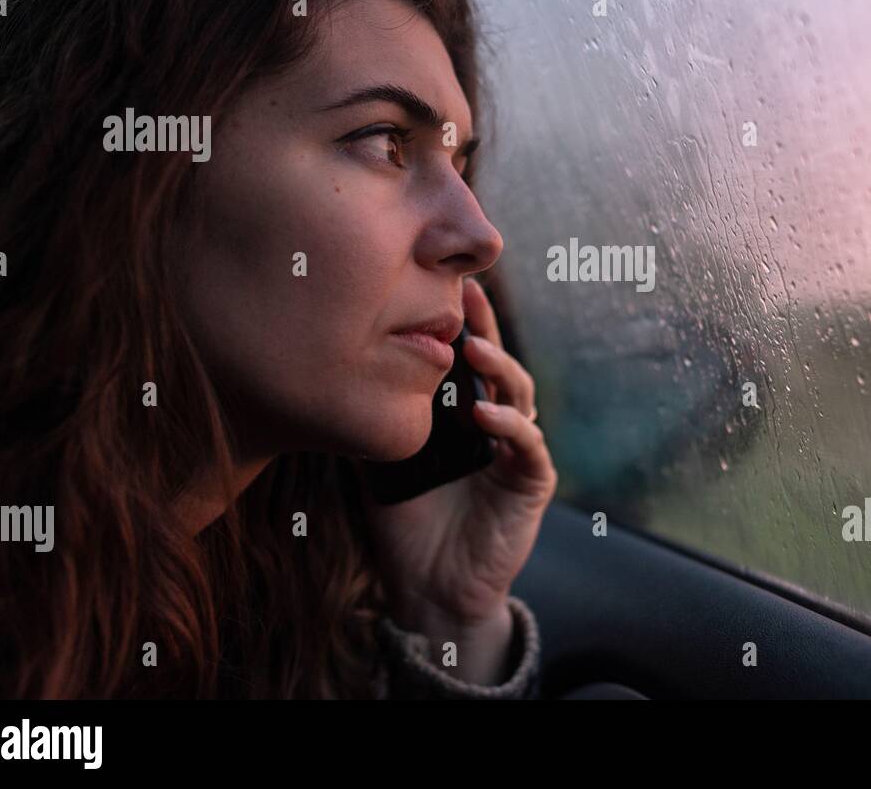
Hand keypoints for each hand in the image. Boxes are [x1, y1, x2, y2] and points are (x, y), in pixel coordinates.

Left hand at [360, 277, 556, 679]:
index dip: (461, 322)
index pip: (466, 358)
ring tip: (472, 349)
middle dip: (485, 328)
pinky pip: (528, 445)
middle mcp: (497, 423)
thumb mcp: (381, 458)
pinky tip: (484, 413)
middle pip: (498, 364)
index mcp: (465, 413)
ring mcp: (518, 450)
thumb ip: (377, 416)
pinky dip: (510, 425)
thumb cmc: (406, 522)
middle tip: (465, 296)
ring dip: (498, 369)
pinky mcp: (532, 482)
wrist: (429, 588)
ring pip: (521, 395)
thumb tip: (337, 368)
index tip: (442, 284)